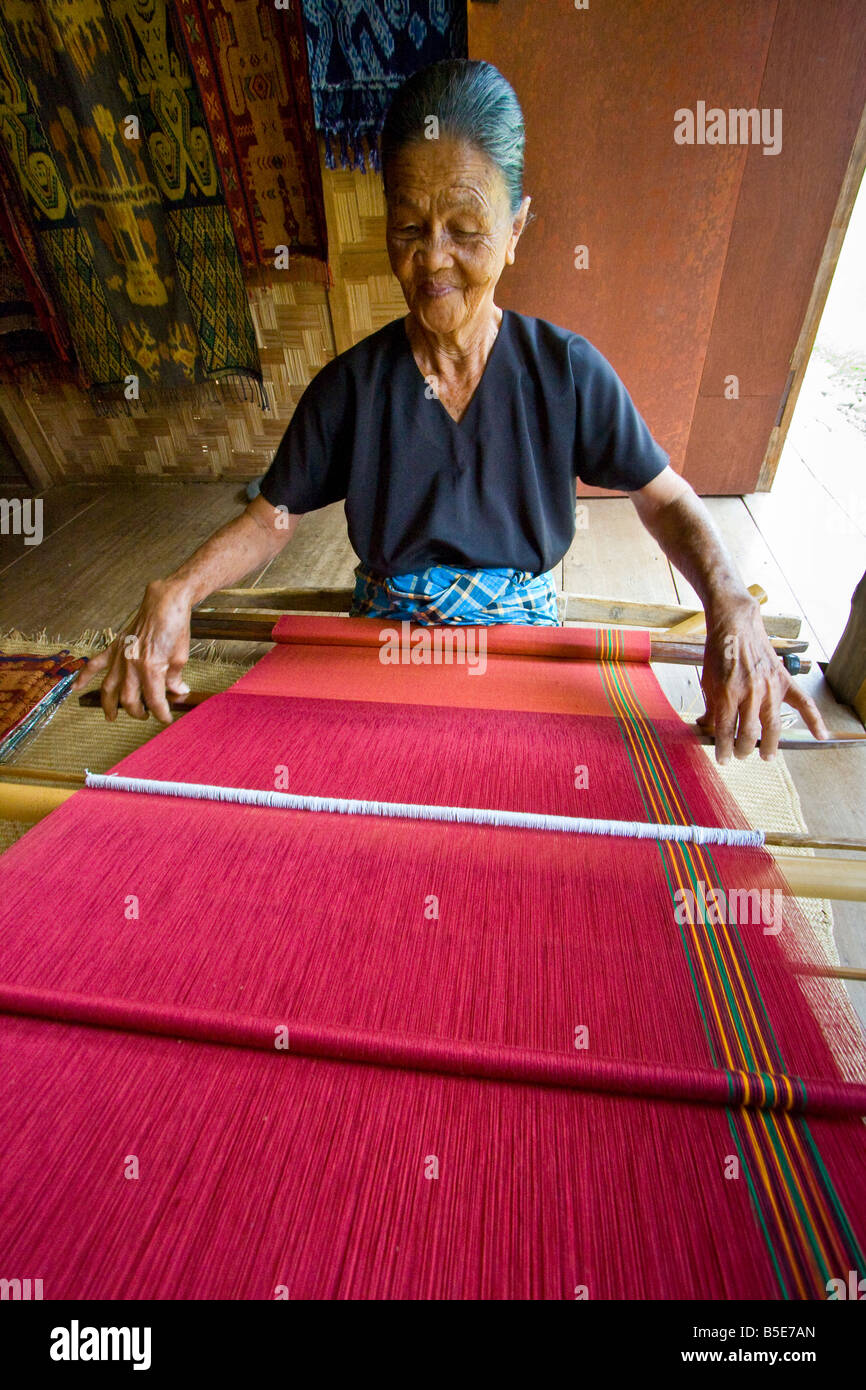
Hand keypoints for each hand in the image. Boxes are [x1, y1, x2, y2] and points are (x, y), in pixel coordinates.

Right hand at [71, 579, 191, 722]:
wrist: (164, 604)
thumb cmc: (175, 628)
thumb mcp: (181, 657)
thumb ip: (175, 679)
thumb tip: (178, 693)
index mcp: (151, 669)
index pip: (155, 701)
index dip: (162, 714)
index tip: (166, 719)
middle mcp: (131, 666)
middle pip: (129, 700)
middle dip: (137, 712)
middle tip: (145, 715)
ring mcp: (120, 657)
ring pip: (109, 688)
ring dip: (109, 705)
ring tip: (112, 716)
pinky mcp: (114, 647)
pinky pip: (94, 664)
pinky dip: (83, 677)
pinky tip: (76, 688)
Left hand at [697, 593, 828, 762]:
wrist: (736, 625)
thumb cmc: (719, 652)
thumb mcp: (707, 681)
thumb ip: (711, 707)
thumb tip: (707, 728)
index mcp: (728, 692)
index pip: (726, 730)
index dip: (723, 749)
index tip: (723, 760)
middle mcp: (751, 692)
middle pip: (750, 732)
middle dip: (744, 749)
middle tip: (741, 755)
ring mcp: (770, 686)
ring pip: (773, 725)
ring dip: (770, 744)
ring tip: (766, 756)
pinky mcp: (784, 680)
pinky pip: (803, 703)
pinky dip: (814, 720)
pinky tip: (819, 734)